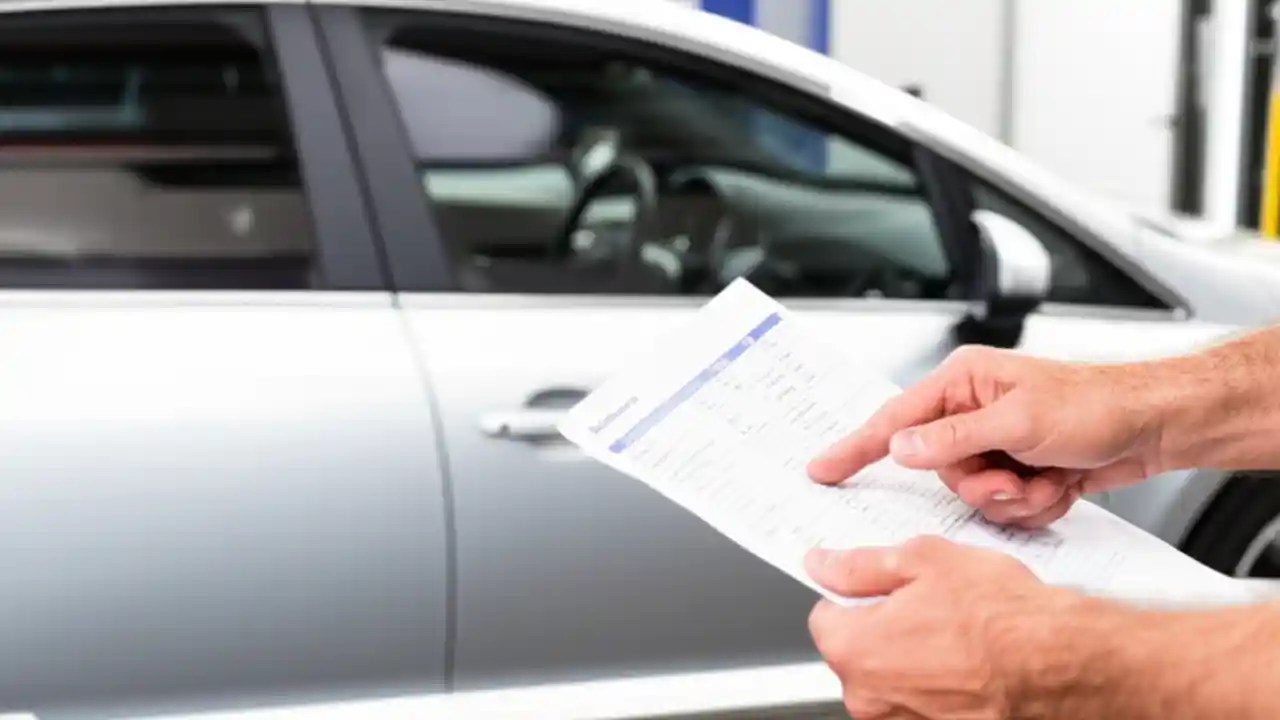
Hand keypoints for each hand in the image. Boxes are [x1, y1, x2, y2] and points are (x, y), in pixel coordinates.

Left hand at [805, 537, 1100, 719]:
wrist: (1066, 665)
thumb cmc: (1004, 617)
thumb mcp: (924, 560)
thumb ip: (860, 566)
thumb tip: (823, 565)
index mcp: (853, 649)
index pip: (825, 617)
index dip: (855, 597)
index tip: (881, 591)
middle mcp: (870, 700)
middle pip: (858, 654)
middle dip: (886, 631)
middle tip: (932, 610)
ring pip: (893, 684)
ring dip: (915, 665)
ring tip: (959, 641)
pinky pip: (925, 708)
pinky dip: (942, 691)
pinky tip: (971, 670)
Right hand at [808, 346, 1162, 527]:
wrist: (1155, 427)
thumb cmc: (1097, 404)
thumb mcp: (1020, 421)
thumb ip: (953, 437)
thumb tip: (903, 447)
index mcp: (963, 383)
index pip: (894, 420)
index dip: (856, 447)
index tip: (822, 468)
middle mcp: (973, 412)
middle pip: (940, 471)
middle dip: (983, 484)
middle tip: (1018, 475)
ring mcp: (996, 443)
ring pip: (973, 495)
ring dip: (1015, 498)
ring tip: (1050, 477)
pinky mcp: (1019, 469)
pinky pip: (1004, 507)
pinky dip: (1035, 505)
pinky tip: (1062, 483)